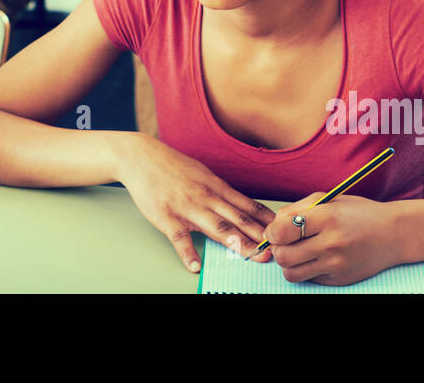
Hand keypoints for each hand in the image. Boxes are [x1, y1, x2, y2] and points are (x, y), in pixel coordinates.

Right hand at [117, 134, 276, 272]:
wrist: (141, 156)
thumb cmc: (172, 166)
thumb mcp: (202, 173)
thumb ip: (220, 191)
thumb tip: (241, 205)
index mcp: (216, 187)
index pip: (248, 206)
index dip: (266, 221)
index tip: (282, 232)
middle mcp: (206, 197)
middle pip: (238, 219)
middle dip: (259, 236)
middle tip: (276, 251)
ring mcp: (187, 207)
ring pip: (216, 228)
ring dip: (237, 244)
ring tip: (251, 257)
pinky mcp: (166, 216)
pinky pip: (179, 237)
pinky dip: (187, 252)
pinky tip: (195, 265)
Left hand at [257, 193, 403, 285]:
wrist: (393, 234)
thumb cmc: (358, 213)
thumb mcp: (328, 200)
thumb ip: (298, 209)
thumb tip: (274, 224)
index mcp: (327, 218)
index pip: (282, 231)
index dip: (272, 231)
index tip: (276, 229)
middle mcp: (332, 243)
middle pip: (283, 256)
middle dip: (277, 249)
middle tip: (285, 242)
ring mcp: (337, 265)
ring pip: (292, 273)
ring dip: (288, 263)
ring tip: (297, 252)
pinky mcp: (340, 280)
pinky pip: (309, 279)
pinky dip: (306, 270)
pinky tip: (316, 257)